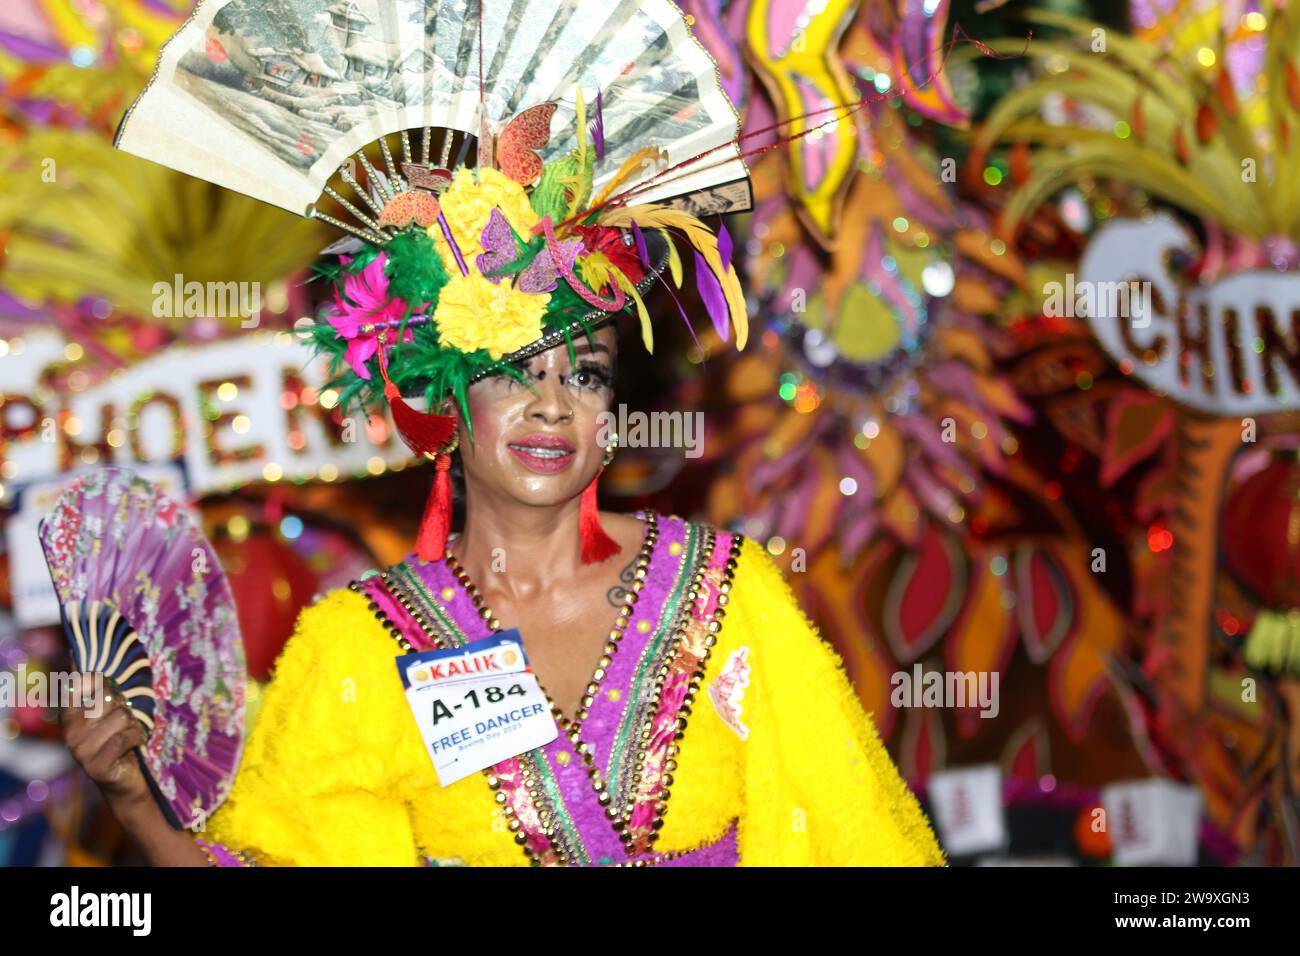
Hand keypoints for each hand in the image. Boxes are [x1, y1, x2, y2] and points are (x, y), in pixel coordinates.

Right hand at [60, 672, 150, 809]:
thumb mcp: (106, 712)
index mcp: (69, 715)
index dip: (100, 680)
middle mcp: (69, 732)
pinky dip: (138, 737)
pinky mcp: (96, 766)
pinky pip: (126, 736)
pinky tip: (135, 744)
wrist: (127, 782)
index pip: (80, 681)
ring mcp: (80, 750)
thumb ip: (95, 688)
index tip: (111, 691)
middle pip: (108, 697)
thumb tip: (76, 653)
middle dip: (124, 706)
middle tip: (124, 722)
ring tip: (129, 735)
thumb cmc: (119, 739)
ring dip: (134, 724)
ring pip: (121, 716)